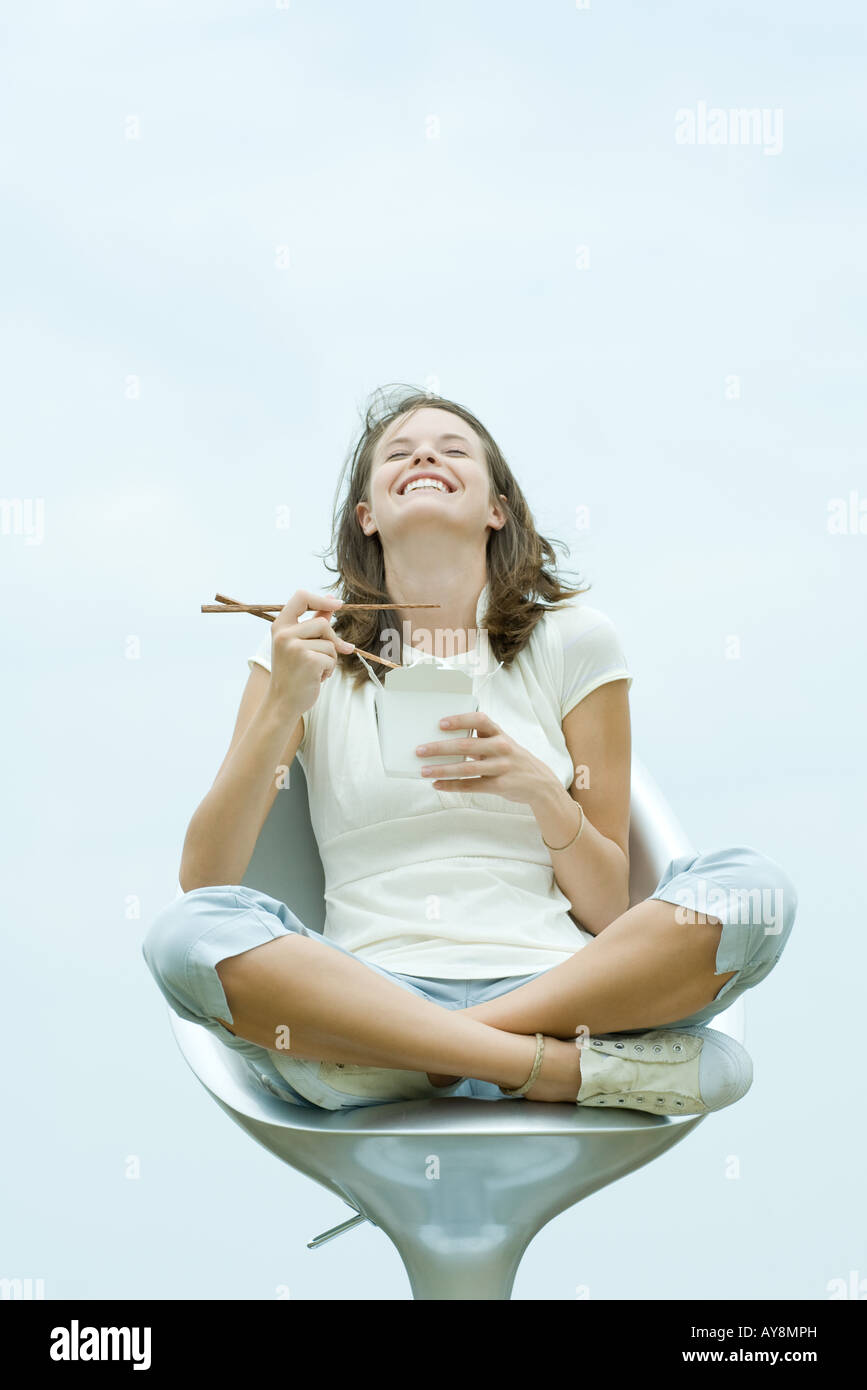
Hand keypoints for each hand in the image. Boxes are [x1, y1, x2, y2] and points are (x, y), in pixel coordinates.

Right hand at [267, 589, 354, 716]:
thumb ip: (314, 621)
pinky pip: (332, 657)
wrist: (282, 703)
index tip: (338, 604)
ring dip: (330, 658)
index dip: (322, 599)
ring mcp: (295, 647)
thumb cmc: (292, 673)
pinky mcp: (309, 660)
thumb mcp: (299, 644)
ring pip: (330, 643)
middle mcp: (284, 634)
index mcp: (280, 626)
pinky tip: (316, 678)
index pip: (301, 597)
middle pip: (322, 624)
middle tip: (326, 657)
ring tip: (316, 670)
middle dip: (331, 640)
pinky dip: (329, 669)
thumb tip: (333, 601)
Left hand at [415, 710, 555, 805]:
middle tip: (420, 750)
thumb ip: (480, 740)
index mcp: (499, 733)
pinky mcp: (500, 785)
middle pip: (467, 746)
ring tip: (424, 771)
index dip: (460, 720)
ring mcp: (501, 767)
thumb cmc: (512, 759)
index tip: (440, 723)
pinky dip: (452, 785)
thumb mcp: (501, 743)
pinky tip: (437, 784)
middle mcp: (502, 747)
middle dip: (440, 748)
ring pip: (467, 768)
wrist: (540, 783)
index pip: (479, 720)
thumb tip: (444, 741)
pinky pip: (471, 786)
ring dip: (442, 769)